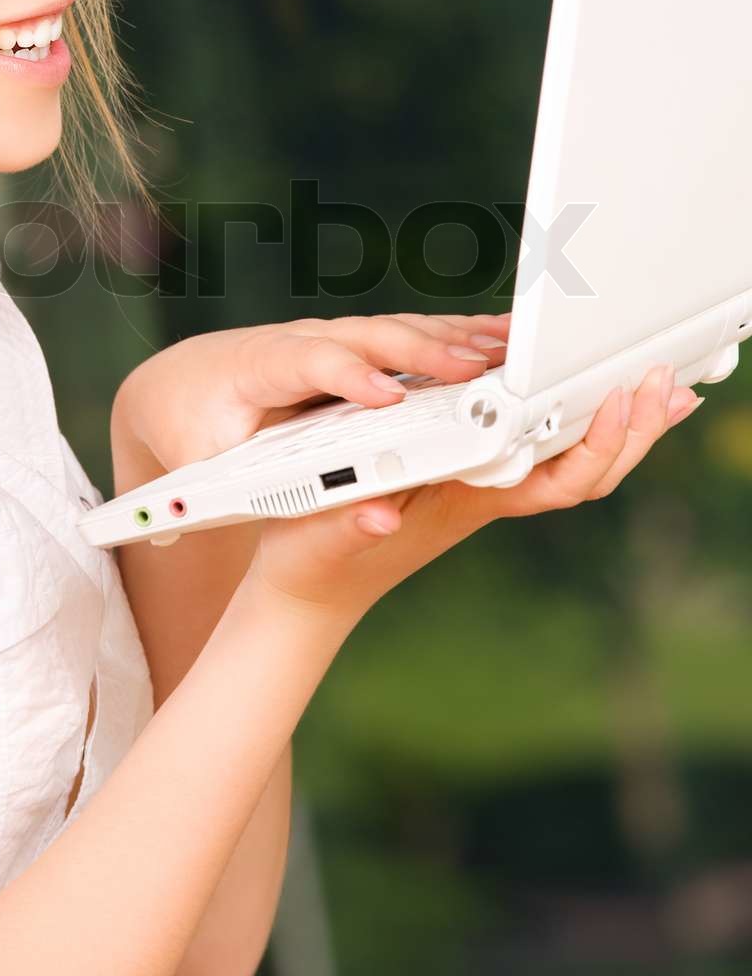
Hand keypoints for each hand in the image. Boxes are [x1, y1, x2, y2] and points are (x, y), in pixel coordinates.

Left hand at [111, 310, 514, 480]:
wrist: (181, 386)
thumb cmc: (193, 432)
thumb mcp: (208, 469)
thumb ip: (260, 495)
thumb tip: (340, 521)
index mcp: (256, 366)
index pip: (305, 363)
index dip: (345, 375)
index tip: (387, 395)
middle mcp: (298, 341)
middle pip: (365, 339)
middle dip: (420, 353)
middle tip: (478, 371)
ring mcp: (329, 337)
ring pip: (395, 331)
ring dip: (452, 338)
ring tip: (512, 349)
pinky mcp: (352, 344)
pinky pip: (407, 337)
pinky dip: (453, 338)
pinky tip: (499, 342)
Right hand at [249, 362, 701, 624]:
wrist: (310, 591)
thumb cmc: (316, 562)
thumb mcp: (322, 538)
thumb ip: (351, 522)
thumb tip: (378, 517)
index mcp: (463, 500)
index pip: (551, 479)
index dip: (594, 441)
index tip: (616, 398)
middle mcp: (484, 493)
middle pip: (581, 469)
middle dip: (630, 429)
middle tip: (665, 383)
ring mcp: (480, 486)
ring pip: (568, 460)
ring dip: (617, 426)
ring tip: (659, 389)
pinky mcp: (467, 475)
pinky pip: (539, 449)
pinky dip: (577, 422)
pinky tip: (594, 399)